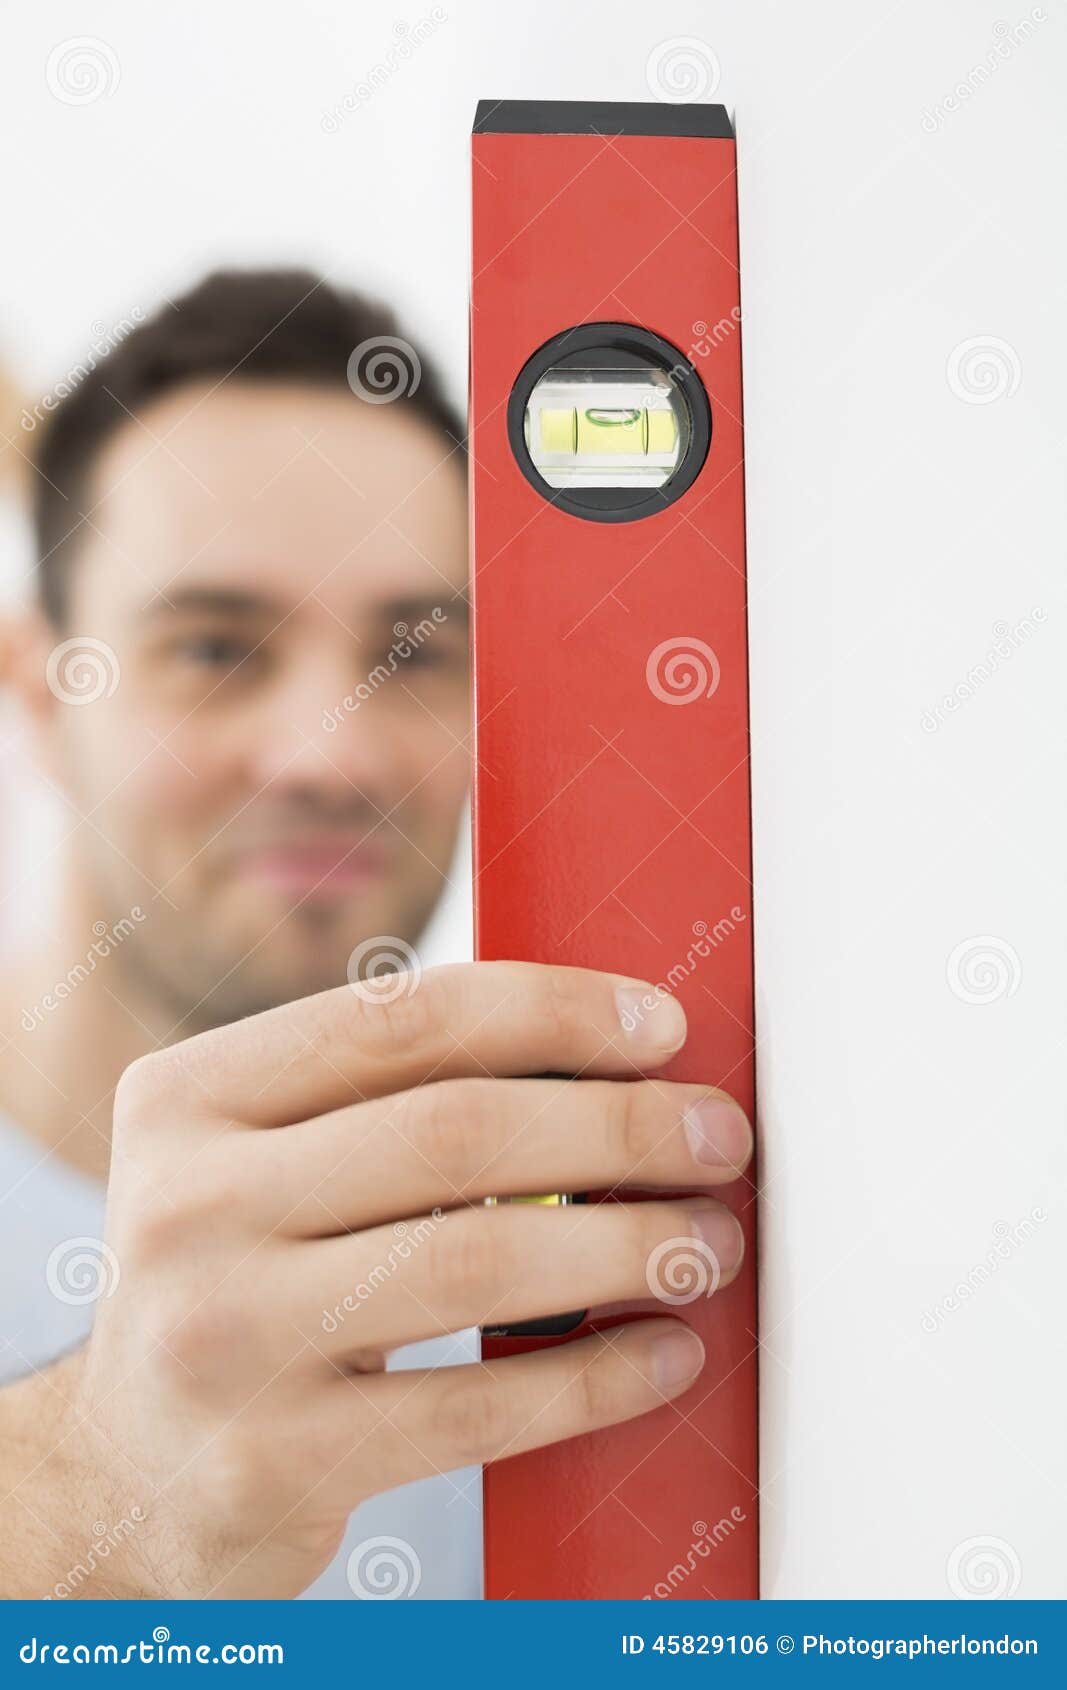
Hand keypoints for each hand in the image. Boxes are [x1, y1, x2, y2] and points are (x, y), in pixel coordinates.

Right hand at [54, 963, 750, 1596]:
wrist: (124, 1476)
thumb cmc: (237, 1287)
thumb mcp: (259, 1167)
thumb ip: (381, 1106)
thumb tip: (604, 1064)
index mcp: (190, 1098)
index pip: (402, 1017)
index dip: (553, 1011)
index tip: (660, 1028)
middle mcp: (188, 1205)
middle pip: (459, 1129)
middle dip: (622, 1126)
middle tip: (718, 1139)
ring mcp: (224, 1338)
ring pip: (482, 1259)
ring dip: (631, 1245)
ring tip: (708, 1243)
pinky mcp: (275, 1462)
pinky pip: (480, 1406)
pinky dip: (598, 1376)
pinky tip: (663, 1353)